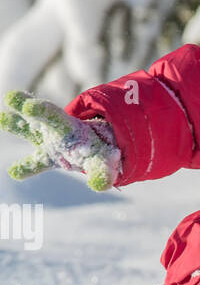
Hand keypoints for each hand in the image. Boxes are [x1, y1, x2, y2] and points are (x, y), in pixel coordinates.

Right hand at [1, 90, 120, 191]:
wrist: (95, 149)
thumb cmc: (98, 149)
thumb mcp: (103, 159)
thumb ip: (102, 172)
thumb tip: (99, 186)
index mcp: (68, 126)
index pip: (53, 116)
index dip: (41, 111)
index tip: (29, 107)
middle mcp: (54, 130)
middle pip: (38, 117)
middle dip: (24, 106)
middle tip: (11, 98)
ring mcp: (47, 141)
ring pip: (28, 131)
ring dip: (14, 124)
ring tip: (1, 118)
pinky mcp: (46, 156)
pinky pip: (34, 164)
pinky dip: (26, 169)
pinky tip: (14, 172)